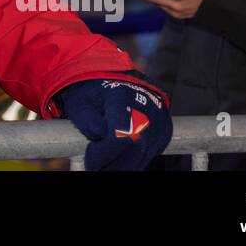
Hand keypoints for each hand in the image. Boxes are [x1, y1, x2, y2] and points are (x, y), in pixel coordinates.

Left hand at [57, 76, 171, 170]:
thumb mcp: (82, 100)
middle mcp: (146, 110)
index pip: (119, 135)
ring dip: (124, 163)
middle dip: (114, 163)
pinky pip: (150, 153)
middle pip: (135, 149)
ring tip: (107, 159)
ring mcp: (159, 121)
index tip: (90, 159)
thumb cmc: (97, 93)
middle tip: (98, 163)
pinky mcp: (164, 132)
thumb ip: (87, 119)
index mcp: (123, 98)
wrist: (119, 82)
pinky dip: (135, 159)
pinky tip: (120, 155)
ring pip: (144, 155)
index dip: (103, 153)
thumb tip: (98, 134)